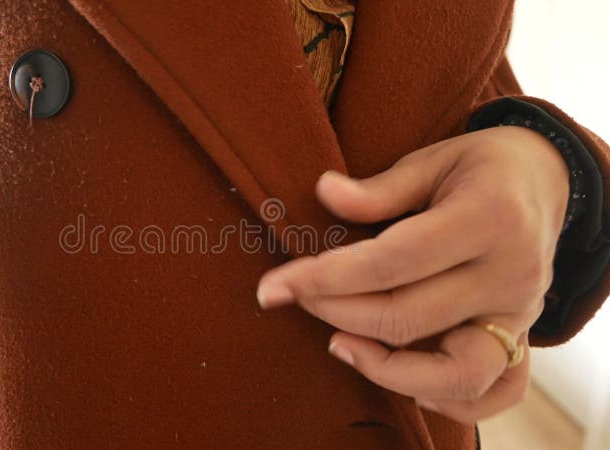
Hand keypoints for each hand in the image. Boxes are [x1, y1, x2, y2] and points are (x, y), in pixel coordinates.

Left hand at [257, 126, 569, 421]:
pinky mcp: (520, 335)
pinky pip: (494, 392)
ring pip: (453, 372)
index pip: (389, 262)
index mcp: (486, 216)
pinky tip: (402, 379)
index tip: (274, 286)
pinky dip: (447, 400)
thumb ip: (379, 188)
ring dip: (384, 368)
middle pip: (407, 317)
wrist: (548, 182)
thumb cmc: (480, 167)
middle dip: (334, 312)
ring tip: (337, 343)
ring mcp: (519, 312)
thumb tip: (323, 193)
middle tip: (293, 297)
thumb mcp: (433, 159)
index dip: (324, 277)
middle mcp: (509, 273)